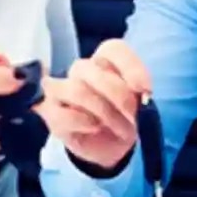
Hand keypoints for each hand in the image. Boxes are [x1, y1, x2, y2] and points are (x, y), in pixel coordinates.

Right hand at [36, 39, 151, 171]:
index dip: (131, 68)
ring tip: (121, 128)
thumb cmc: (126, 117)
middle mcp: (82, 70)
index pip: (113, 50)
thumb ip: (141, 94)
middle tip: (134, 115)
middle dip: (118, 95)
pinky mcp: (51, 112)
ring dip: (104, 112)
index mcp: (106, 59)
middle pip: (92, 68)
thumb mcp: (140, 105)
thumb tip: (142, 93)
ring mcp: (63, 89)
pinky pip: (62, 114)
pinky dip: (82, 123)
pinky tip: (94, 128)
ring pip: (77, 90)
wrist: (111, 145)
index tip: (146, 90)